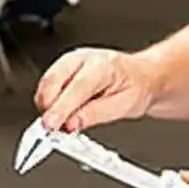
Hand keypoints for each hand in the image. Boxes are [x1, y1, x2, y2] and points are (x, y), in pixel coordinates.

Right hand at [33, 47, 155, 131]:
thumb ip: (95, 114)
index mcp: (103, 66)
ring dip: (47, 105)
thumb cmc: (136, 87)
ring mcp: (71, 60)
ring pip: (46, 82)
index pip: (76, 87)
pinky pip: (48, 83)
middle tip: (51, 129)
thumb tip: (70, 124)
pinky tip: (59, 113)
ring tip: (59, 123)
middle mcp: (83, 58)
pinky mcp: (63, 66)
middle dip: (48, 106)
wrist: (141, 76)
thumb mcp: (124, 106)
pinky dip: (48, 101)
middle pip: (54, 80)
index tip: (52, 125)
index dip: (61, 107)